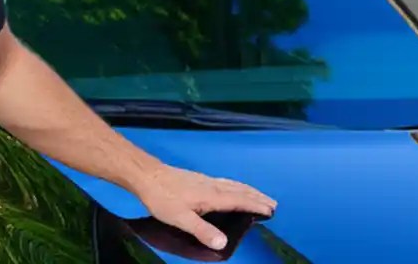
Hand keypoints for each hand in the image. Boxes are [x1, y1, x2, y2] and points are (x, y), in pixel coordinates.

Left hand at [133, 164, 276, 250]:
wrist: (145, 174)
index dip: (256, 205)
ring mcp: (203, 179)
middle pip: (239, 190)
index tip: (271, 210)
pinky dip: (235, 185)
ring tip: (257, 195)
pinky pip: (223, 182)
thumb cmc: (161, 196)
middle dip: (256, 197)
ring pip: (232, 184)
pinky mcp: (196, 178)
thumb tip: (224, 243)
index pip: (240, 200)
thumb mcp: (181, 218)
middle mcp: (211, 185)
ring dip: (247, 190)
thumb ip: (202, 230)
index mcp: (212, 195)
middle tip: (272, 203)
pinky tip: (229, 188)